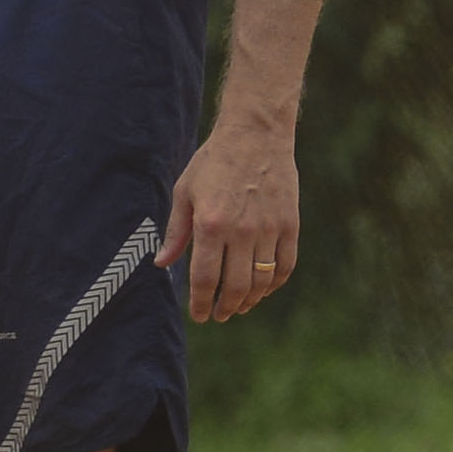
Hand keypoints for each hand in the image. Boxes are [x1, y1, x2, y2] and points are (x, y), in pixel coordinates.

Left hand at [170, 121, 300, 321]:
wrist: (256, 135)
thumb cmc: (213, 162)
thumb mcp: (184, 193)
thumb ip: (176, 232)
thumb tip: (162, 264)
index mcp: (210, 225)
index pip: (204, 277)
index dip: (200, 302)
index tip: (198, 315)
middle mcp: (242, 231)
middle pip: (235, 286)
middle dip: (225, 308)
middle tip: (218, 316)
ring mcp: (270, 229)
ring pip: (261, 280)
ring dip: (250, 301)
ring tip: (239, 307)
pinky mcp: (290, 224)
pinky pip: (285, 265)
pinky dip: (275, 283)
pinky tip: (264, 290)